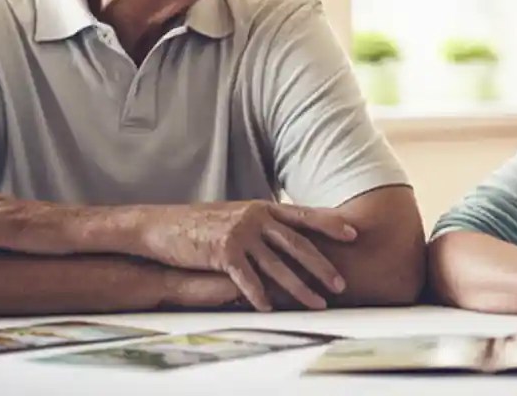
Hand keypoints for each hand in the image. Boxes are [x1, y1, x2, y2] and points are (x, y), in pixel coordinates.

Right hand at [139, 201, 357, 312]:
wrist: (163, 225)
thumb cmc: (202, 224)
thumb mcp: (237, 215)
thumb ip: (263, 223)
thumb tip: (287, 233)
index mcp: (263, 207)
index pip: (303, 215)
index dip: (329, 225)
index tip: (353, 233)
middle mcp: (256, 218)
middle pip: (298, 245)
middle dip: (322, 267)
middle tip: (341, 284)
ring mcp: (240, 234)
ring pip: (278, 266)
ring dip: (300, 288)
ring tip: (317, 304)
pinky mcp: (222, 252)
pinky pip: (247, 279)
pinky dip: (260, 295)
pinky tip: (271, 309)